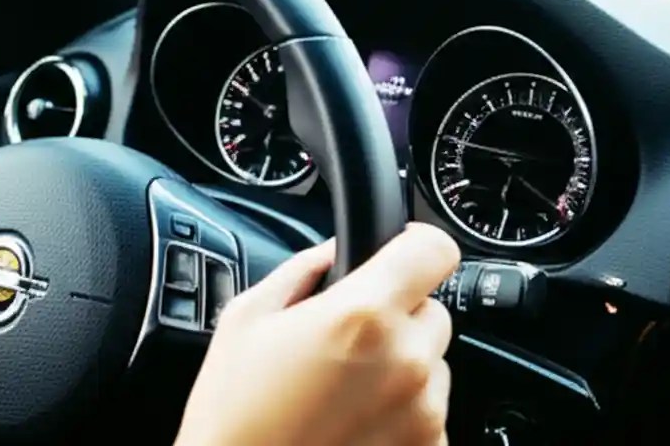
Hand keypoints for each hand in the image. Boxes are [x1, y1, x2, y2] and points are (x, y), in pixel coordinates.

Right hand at [175, 223, 460, 445]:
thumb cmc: (234, 416)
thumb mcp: (248, 318)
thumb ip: (304, 269)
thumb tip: (336, 250)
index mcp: (362, 315)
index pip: (435, 249)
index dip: (415, 245)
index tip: (400, 254)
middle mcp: (406, 362)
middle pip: (432, 310)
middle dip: (396, 317)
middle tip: (345, 343)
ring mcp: (424, 414)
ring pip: (432, 364)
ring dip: (401, 368)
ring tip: (342, 392)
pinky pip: (429, 413)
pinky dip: (402, 414)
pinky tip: (353, 423)